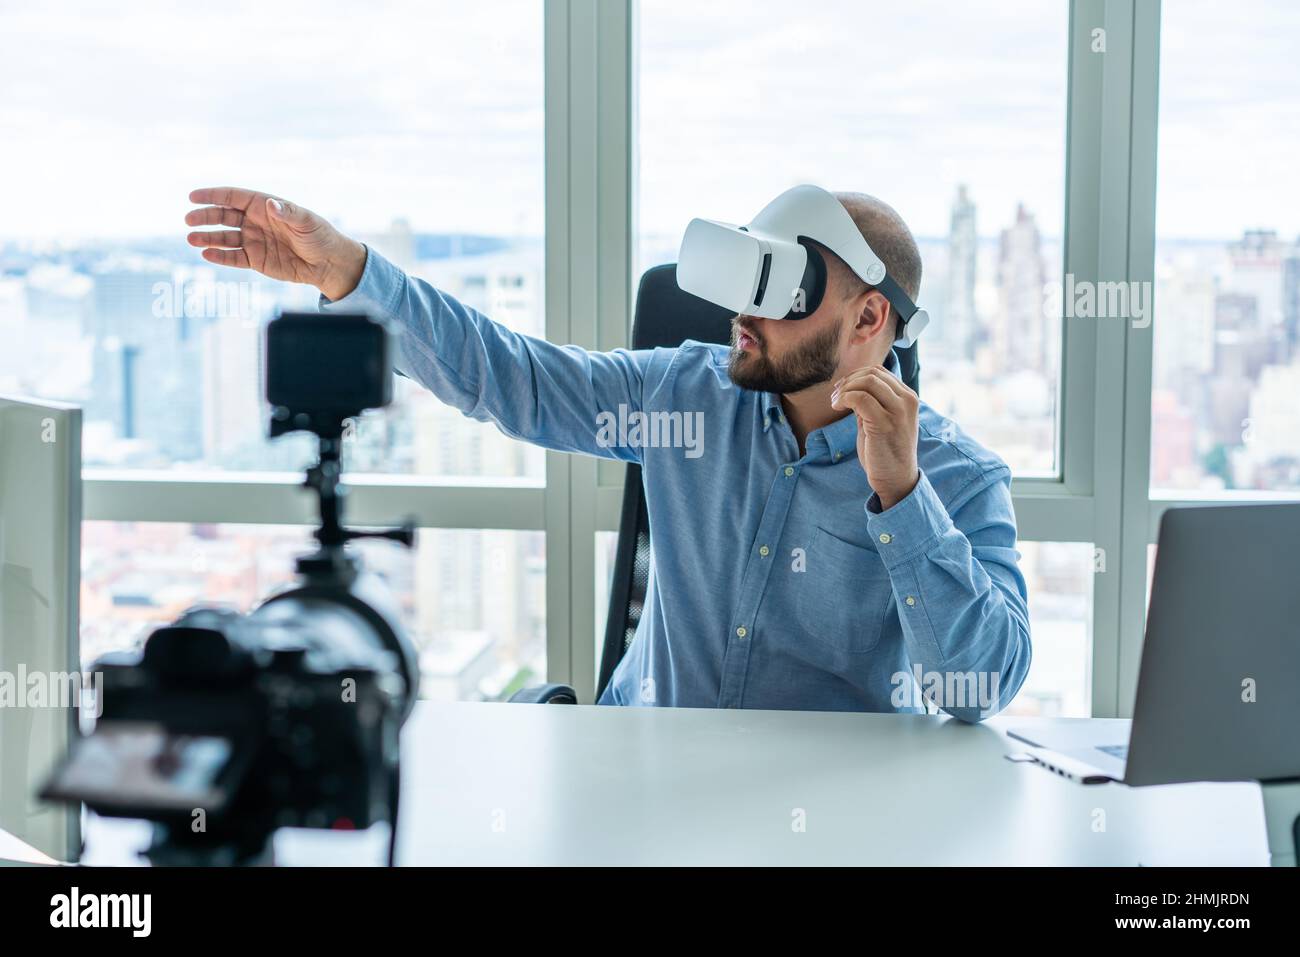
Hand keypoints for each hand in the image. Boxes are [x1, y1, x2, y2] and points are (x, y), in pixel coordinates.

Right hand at [184, 187, 366, 300]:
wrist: (328, 263)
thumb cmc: (319, 236)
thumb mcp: (306, 222)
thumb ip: (288, 213)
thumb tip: (271, 205)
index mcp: (264, 206)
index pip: (233, 197)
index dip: (213, 195)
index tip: (193, 197)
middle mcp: (255, 221)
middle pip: (223, 216)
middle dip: (205, 217)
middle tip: (188, 220)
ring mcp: (253, 240)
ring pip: (224, 237)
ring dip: (207, 237)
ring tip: (192, 239)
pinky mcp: (256, 260)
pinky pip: (233, 257)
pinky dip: (220, 256)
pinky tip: (207, 254)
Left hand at [830, 364, 919, 508]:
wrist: (896, 480)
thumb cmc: (886, 452)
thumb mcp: (881, 420)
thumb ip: (872, 403)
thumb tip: (851, 387)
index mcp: (908, 397)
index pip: (879, 372)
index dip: (855, 376)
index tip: (841, 389)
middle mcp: (907, 401)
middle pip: (872, 373)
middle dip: (848, 381)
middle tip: (835, 396)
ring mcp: (899, 412)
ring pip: (867, 382)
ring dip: (845, 390)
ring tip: (835, 403)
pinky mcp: (885, 424)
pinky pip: (860, 399)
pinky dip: (844, 399)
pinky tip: (837, 407)